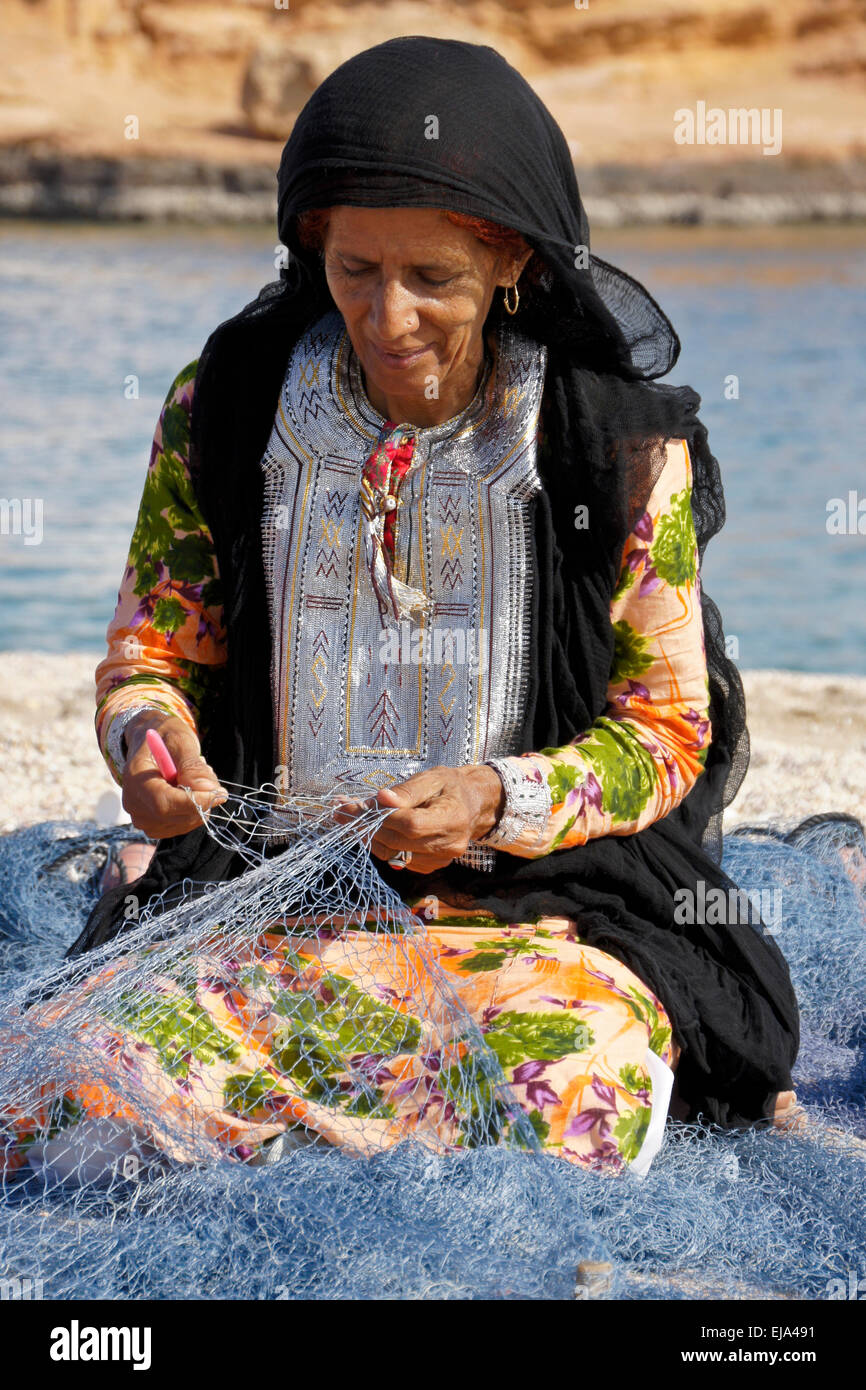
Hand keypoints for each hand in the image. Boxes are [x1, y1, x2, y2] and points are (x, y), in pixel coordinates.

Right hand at [121, 712, 226, 839]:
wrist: (150, 744)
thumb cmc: (165, 737)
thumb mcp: (180, 741)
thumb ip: (193, 766)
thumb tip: (208, 790)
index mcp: (134, 779)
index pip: (163, 803)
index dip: (193, 802)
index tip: (220, 793)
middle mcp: (133, 804)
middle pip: (174, 816)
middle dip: (201, 800)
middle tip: (209, 776)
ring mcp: (142, 818)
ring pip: (183, 823)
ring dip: (199, 804)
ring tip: (193, 778)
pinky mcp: (154, 826)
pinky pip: (183, 825)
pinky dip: (194, 810)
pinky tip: (188, 791)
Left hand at [335, 765, 504, 873]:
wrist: (471, 805)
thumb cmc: (450, 787)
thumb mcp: (431, 778)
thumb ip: (406, 790)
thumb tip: (381, 799)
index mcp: (453, 819)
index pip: (411, 824)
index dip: (383, 816)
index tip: (357, 803)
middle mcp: (449, 845)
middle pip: (397, 841)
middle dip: (365, 824)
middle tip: (342, 807)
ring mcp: (439, 860)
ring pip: (391, 853)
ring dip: (366, 835)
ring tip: (349, 814)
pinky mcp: (429, 866)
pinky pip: (396, 858)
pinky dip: (379, 843)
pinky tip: (368, 827)